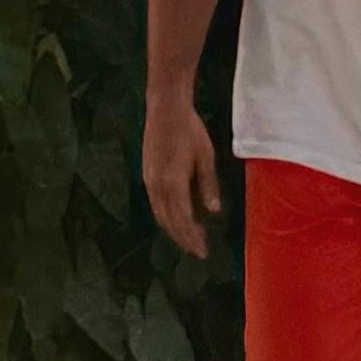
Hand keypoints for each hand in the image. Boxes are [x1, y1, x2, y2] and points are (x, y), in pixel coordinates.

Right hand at [144, 98, 220, 260]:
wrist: (165, 110)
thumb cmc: (190, 131)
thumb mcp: (205, 157)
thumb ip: (208, 185)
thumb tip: (213, 211)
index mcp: (174, 184)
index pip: (183, 220)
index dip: (193, 237)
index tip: (203, 250)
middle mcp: (158, 187)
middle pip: (169, 222)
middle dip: (183, 239)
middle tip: (198, 250)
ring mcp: (149, 182)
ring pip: (160, 215)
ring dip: (174, 230)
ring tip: (188, 239)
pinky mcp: (147, 176)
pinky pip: (155, 205)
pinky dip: (166, 217)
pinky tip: (176, 218)